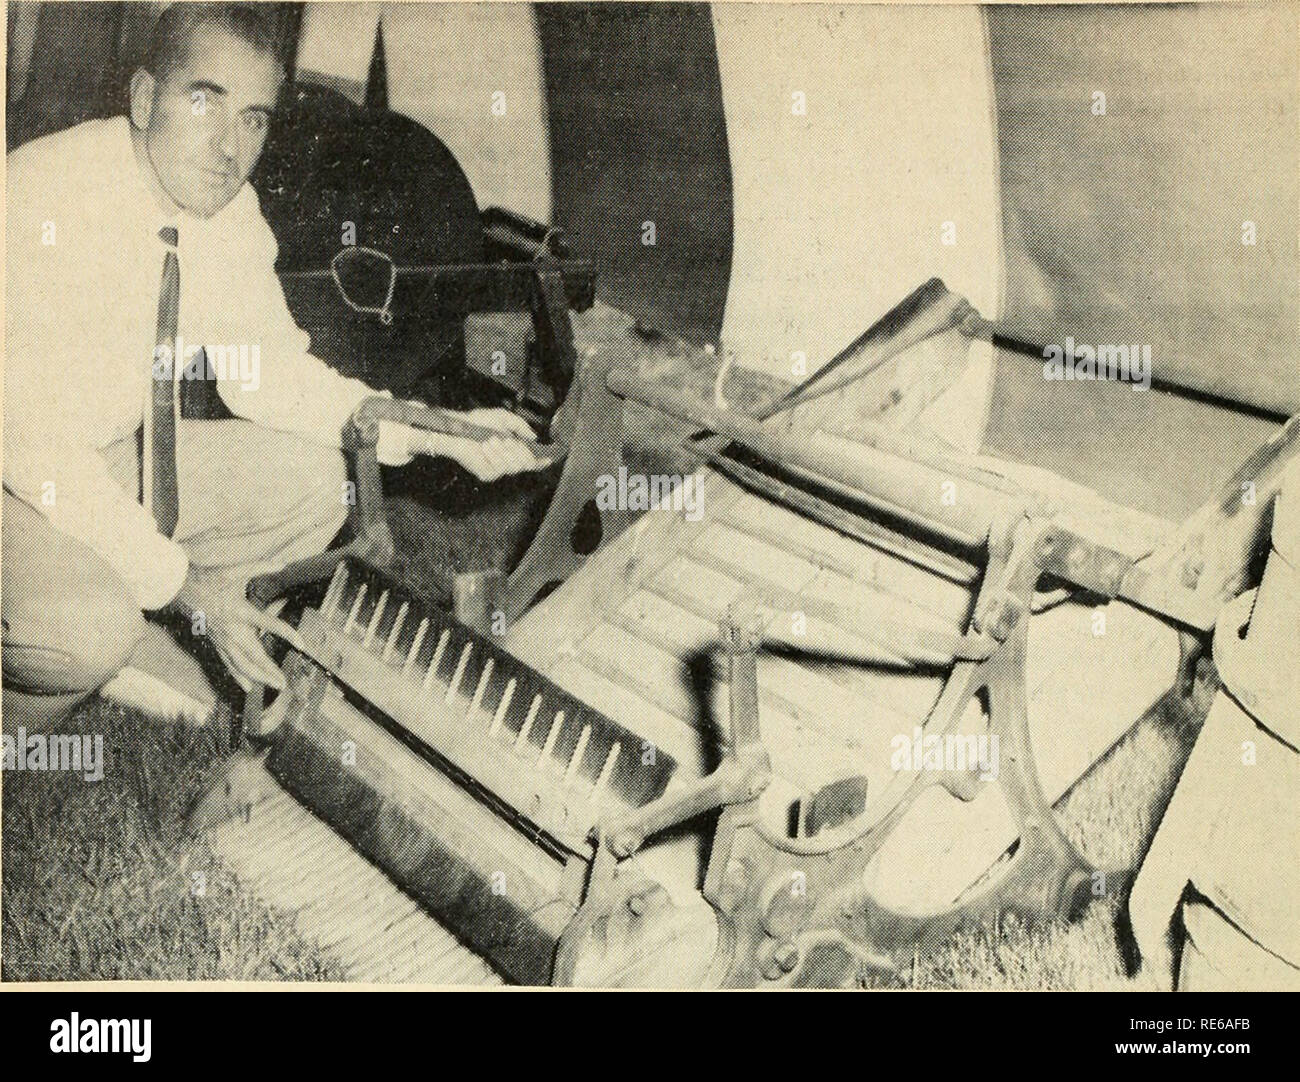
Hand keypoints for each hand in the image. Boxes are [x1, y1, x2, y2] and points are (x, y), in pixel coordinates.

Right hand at [171, 565, 304, 692]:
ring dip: (258, 677)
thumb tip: (284, 563)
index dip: (287, 634)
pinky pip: (228, 663)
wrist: (180, 588)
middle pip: (254, 654)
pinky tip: (249, 688)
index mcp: (240, 611)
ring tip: (275, 686)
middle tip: (284, 683)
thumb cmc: (210, 579)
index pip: (269, 625)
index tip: (302, 644)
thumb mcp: (235, 570)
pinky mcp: (216, 643)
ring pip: (241, 664)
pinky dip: (238, 676)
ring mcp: (223, 639)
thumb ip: (260, 566)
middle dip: (270, 670)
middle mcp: (232, 629)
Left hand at [418, 407, 548, 480]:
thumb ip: (520, 425)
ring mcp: (497, 470)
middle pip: (527, 464)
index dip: (542, 461)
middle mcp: (507, 462)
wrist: (458, 430)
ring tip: (491, 440)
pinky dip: (494, 455)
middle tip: (508, 439)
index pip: (532, 460)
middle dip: (519, 450)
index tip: (549, 458)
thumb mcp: (503, 417)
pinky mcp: (487, 474)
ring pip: (514, 466)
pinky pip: (500, 468)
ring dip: (504, 450)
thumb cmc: (478, 422)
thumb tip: (533, 437)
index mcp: (512, 450)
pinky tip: (485, 447)